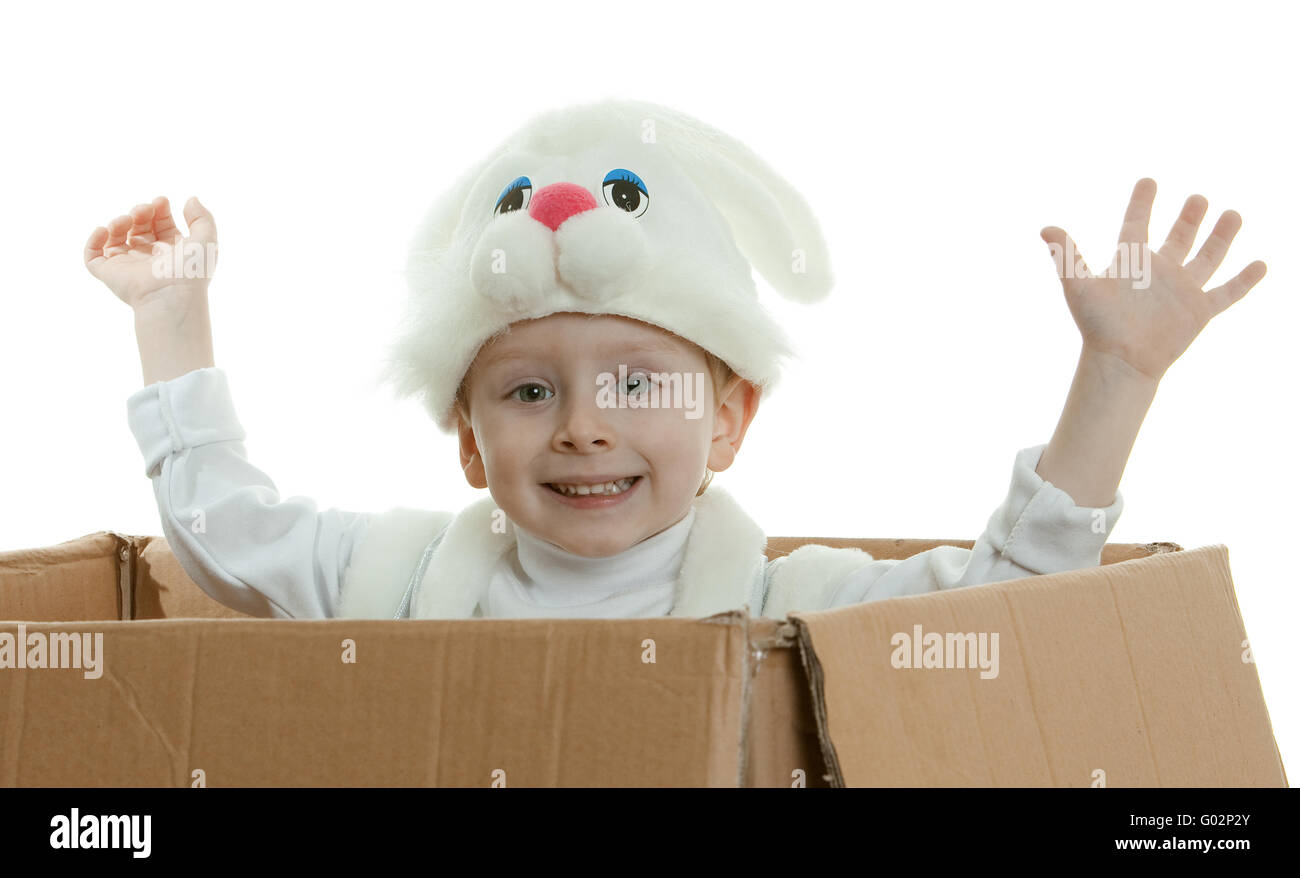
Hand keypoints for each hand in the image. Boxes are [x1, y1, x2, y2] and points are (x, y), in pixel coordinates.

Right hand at [84, 196, 217, 310]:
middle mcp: (149, 258)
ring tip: (126, 220)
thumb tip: (190, 199)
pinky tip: (103, 230)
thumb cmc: (191, 271)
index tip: (161, 201)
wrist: (171, 296)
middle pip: (139, 227)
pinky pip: (93, 257)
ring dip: (118, 222)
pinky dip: (94, 240)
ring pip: (116, 238)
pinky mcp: (109, 274)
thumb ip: (202, 218)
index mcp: (171, 251)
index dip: (159, 209)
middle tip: (143, 210)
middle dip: (140, 212)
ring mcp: (128, 266)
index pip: (161, 224)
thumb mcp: (206, 240)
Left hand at [1040, 178, 1265, 383]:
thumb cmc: (1097, 325)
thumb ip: (1066, 255)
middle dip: (1189, 217)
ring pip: (1207, 257)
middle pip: (1178, 237)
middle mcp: (1158, 272)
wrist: (1121, 362)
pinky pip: (1227, 293)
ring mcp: (1181, 290)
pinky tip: (1261, 264)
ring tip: (1233, 212)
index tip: (1148, 181)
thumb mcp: (1079, 285)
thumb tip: (1045, 228)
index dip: (1141, 202)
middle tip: (1199, 197)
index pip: (1137, 223)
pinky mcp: (1199, 311)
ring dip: (1221, 236)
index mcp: (1131, 261)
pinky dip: (1244, 280)